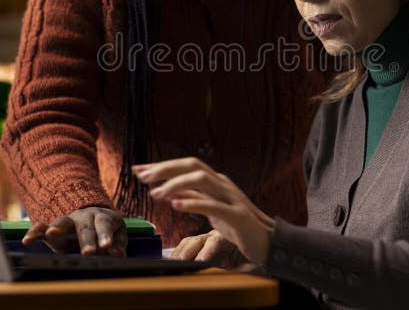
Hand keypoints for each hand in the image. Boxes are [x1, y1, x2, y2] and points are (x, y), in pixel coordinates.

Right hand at [22, 206, 127, 256]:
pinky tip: (27, 240)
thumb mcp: (116, 236)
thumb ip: (118, 245)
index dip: (105, 235)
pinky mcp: (52, 228)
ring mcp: (67, 221)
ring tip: (52, 234)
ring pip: (62, 221)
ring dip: (57, 228)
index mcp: (102, 217)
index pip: (104, 224)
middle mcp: (84, 216)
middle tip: (88, 253)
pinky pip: (41, 227)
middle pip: (85, 226)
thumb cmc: (107, 230)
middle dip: (86, 239)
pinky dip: (34, 232)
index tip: (108, 246)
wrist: (91, 219)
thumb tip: (119, 254)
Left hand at [133, 157, 273, 263]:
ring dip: (175, 184)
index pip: (186, 166)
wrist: (269, 243)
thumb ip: (194, 199)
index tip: (139, 170)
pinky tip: (176, 205)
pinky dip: (194, 203)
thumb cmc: (240, 227)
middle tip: (142, 176)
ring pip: (202, 179)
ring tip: (155, 193)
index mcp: (216, 182)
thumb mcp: (212, 210)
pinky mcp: (237, 215)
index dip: (162, 166)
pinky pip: (213, 205)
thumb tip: (170, 193)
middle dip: (165, 168)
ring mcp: (231, 197)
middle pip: (192, 165)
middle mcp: (223, 184)